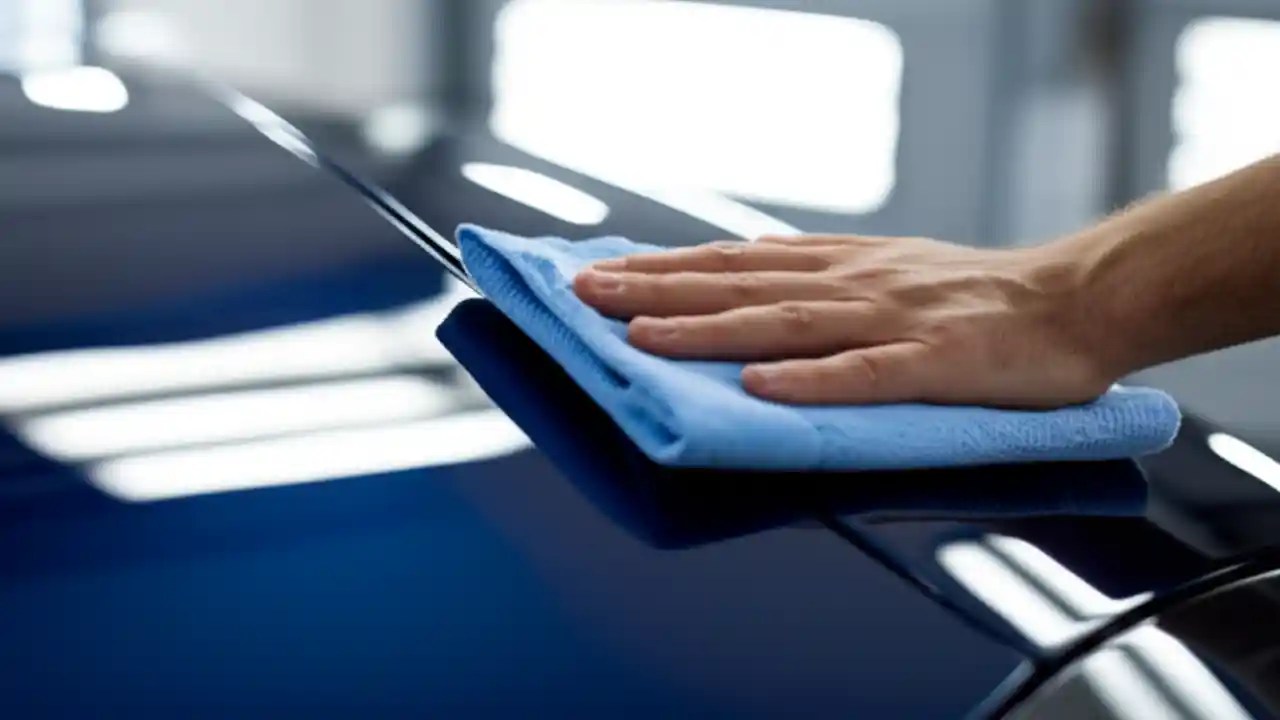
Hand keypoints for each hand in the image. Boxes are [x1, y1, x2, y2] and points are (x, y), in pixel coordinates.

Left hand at [573, 234, 1112, 406]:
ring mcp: (892, 320)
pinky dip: (812, 381)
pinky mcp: (937, 362)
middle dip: (658, 291)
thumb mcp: (886, 271)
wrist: (1073, 299)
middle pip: (739, 285)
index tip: (603, 271)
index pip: (734, 261)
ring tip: (644, 340)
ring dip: (710, 330)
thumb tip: (746, 281)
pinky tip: (763, 389)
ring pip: (785, 323)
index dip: (664, 266)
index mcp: (840, 264)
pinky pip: (867, 374)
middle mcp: (853, 282)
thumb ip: (820, 278)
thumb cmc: (977, 298)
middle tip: (588, 295)